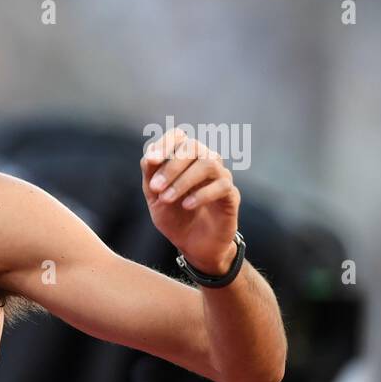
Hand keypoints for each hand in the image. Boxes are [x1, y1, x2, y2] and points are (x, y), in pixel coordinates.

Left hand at [141, 128, 240, 274]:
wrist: (192, 245)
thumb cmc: (174, 217)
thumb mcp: (154, 197)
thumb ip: (151, 177)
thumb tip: (148, 157)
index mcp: (185, 159)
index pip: (179, 137)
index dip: (165, 143)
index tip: (150, 160)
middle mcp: (205, 161)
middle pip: (193, 147)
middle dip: (171, 166)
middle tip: (155, 187)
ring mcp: (220, 176)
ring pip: (209, 163)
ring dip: (183, 181)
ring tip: (167, 199)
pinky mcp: (231, 195)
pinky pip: (222, 185)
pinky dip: (201, 194)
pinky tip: (186, 205)